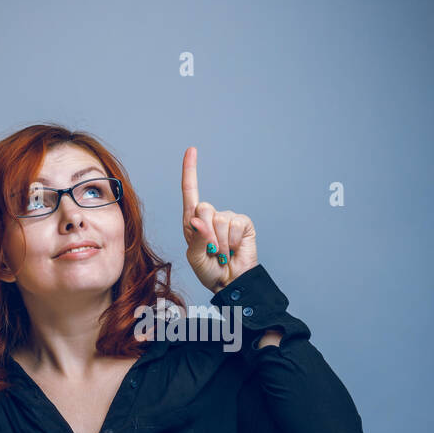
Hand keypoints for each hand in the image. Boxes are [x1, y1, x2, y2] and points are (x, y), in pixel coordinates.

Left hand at [181, 146, 258, 292]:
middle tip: (211, 250)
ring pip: (219, 219)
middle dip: (205, 232)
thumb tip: (199, 221)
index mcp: (193, 222)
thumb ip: (196, 239)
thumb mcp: (196, 258)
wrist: (232, 282)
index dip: (190, 171)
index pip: (190, 192)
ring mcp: (228, 218)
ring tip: (222, 253)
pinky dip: (232, 241)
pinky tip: (234, 249)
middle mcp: (210, 216)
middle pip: (203, 208)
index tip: (192, 150)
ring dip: (219, 242)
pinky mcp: (243, 223)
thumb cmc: (210, 271)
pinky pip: (234, 224)